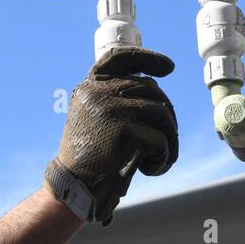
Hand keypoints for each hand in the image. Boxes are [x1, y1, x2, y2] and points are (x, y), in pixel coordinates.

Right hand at [44, 47, 178, 224]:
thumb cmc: (91, 154)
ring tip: (160, 158)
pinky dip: (163, 156)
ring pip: (161, 111)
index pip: (120, 58)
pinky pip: (160, 138)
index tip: (169, 67)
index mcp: (90, 85)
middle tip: (167, 143)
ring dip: (169, 137)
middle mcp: (98, 91)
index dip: (147, 58)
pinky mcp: (123, 129)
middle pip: (152, 89)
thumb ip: (116, 97)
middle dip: (167, 116)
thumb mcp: (96, 116)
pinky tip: (150, 169)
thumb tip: (155, 85)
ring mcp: (110, 107)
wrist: (75, 185)